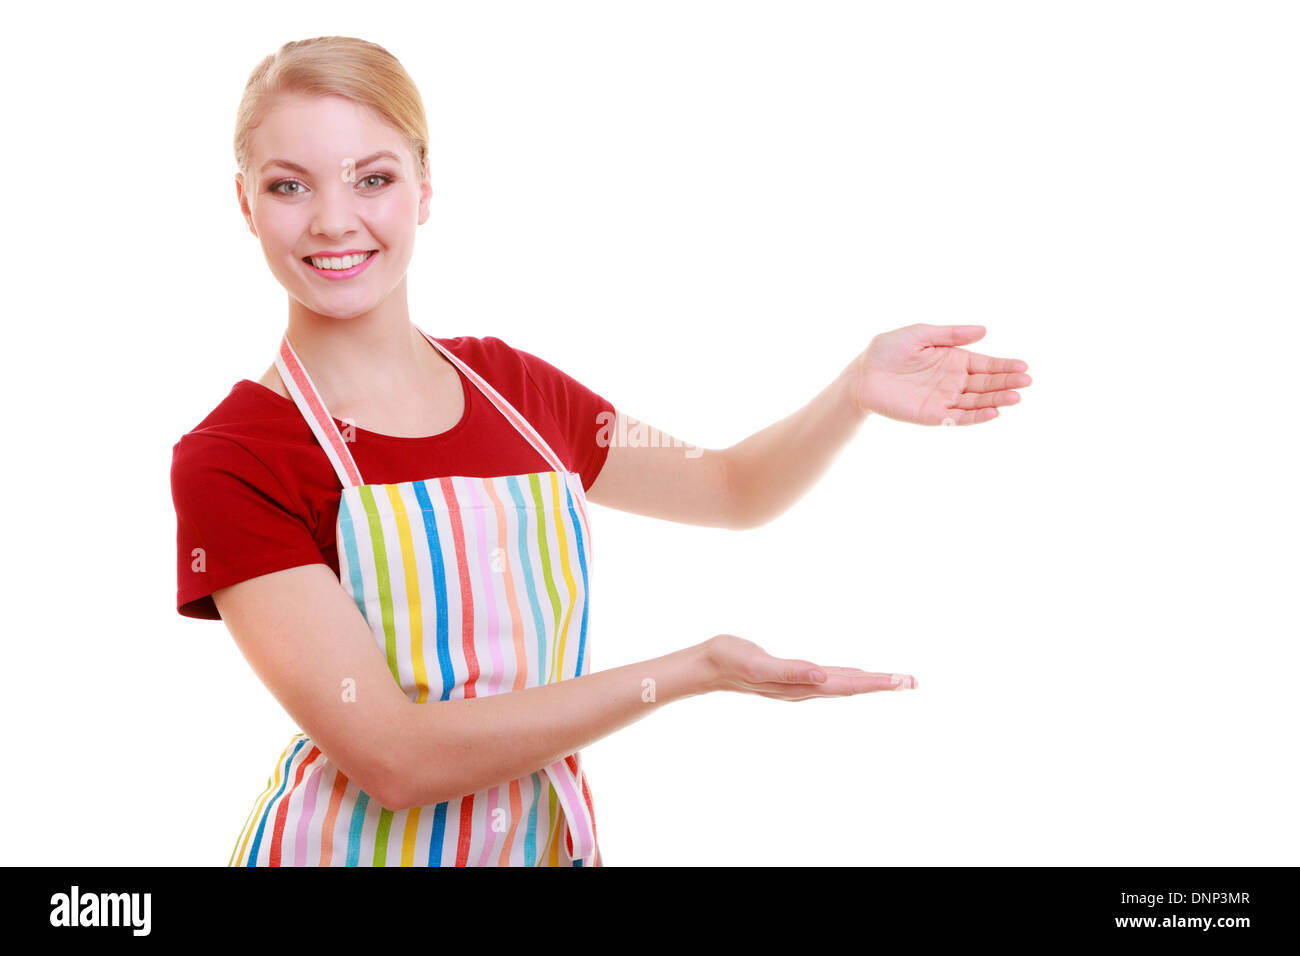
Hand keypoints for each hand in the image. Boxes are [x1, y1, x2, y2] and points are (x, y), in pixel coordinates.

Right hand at [701, 634, 916, 700]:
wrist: (707, 665)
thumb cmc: (730, 660)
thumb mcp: (758, 663)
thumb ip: (790, 671)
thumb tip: (822, 676)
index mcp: (802, 685)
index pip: (849, 685)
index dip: (878, 683)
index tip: (904, 682)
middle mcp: (807, 688)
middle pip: (853, 687)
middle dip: (884, 684)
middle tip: (915, 682)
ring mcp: (801, 684)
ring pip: (845, 684)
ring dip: (871, 682)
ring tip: (896, 681)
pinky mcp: (794, 676)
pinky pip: (831, 678)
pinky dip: (851, 677)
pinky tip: (857, 675)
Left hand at [844, 323, 1030, 424]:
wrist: (862, 374)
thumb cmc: (888, 351)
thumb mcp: (921, 334)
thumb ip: (951, 334)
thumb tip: (984, 330)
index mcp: (953, 360)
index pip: (985, 364)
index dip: (1004, 365)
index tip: (1024, 366)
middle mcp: (953, 381)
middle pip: (986, 384)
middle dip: (1007, 382)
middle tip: (1027, 381)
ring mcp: (944, 399)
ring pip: (977, 401)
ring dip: (997, 400)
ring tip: (1016, 397)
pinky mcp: (933, 415)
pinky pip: (959, 418)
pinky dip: (976, 416)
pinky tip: (993, 412)